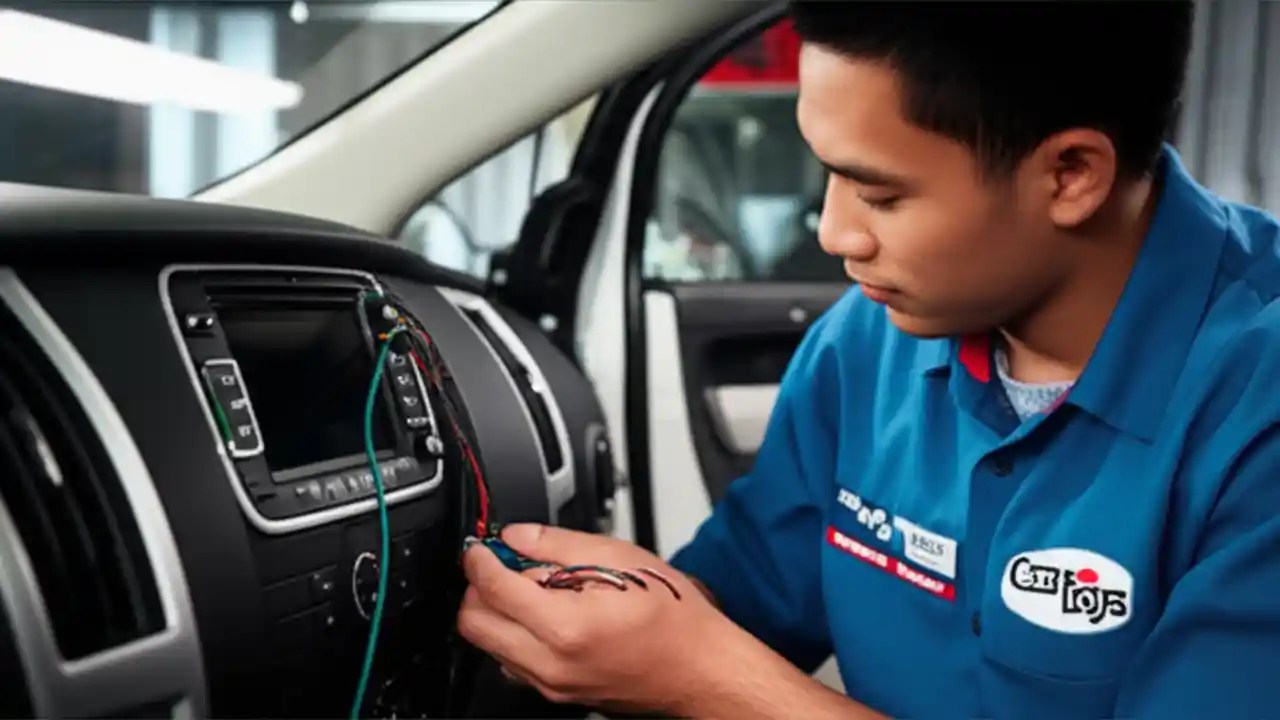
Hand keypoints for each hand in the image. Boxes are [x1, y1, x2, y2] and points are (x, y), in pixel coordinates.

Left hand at [456, 524, 736, 714]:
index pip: (492, 589)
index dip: (479, 559)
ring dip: (498, 612)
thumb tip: (517, 536)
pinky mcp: (556, 694)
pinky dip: (515, 636)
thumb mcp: (619, 557)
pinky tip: (545, 615)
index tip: (480, 546)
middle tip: (503, 565)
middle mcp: (550, 663)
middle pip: (475, 625)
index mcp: (565, 626)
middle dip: (480, 588)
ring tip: (534, 589)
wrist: (698, 667)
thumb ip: (558, 544)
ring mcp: (551, 685)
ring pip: (490, 646)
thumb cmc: (673, 617)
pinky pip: (513, 663)